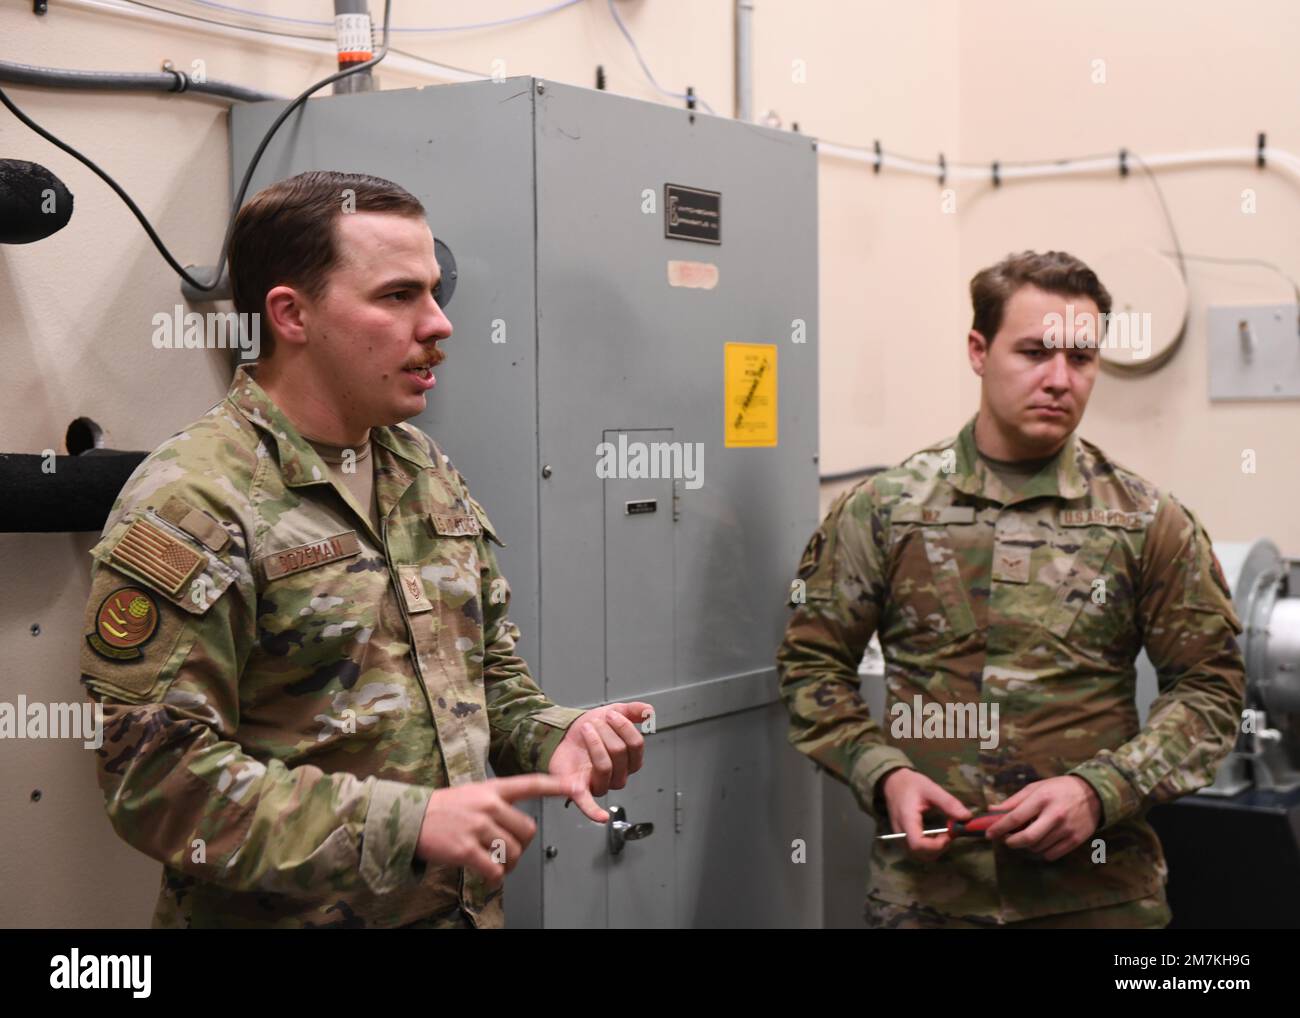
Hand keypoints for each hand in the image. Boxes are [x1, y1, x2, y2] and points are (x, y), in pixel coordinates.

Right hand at [415, 772, 581, 885]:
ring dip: (508, 864)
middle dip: (522, 846)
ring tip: (496, 864)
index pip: (530, 784)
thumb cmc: (444, 808)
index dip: (555, 786)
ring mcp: (478, 827)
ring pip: (513, 852)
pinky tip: (488, 875)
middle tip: (509, 851)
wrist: (411, 818)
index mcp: (493, 789)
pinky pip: (494, 869)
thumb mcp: (474, 794)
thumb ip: (498, 803)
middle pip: (527, 830)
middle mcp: (488, 806)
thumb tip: (519, 825)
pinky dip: (495, 877)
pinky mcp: (466, 849)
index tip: (575, 787)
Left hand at [548, 701, 652, 822]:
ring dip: (594, 743)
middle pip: (619, 752)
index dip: (623, 727)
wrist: (561, 734)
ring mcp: (600, 784)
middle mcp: (618, 775)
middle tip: (593, 723)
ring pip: (604, 766)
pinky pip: (589, 804)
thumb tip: (649, 712)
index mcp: (629, 760)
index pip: (636, 745)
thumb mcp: (612, 714)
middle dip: (605, 731)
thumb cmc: (588, 730)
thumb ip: (633, 712)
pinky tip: (601, 817)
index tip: (610, 715)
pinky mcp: (579, 789)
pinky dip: (595, 811)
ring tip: (585, 730)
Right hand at [880, 767, 972, 861]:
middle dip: (938, 849)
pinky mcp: (902, 839)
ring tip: (944, 835)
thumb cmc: (911, 784)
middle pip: (919, 854)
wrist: (893, 783)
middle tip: (949, 835)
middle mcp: (900, 833)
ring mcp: (900, 838)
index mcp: (906, 819)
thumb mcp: (931, 789)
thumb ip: (948, 803)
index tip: (949, 834)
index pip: (917, 844)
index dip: (936, 845)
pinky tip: (936, 837)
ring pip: (918, 856)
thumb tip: (967, 817)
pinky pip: (916, 852)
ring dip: (935, 850)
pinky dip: (929, 849)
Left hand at [983, 776, 1102, 860]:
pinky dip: (1042, 852)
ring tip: (1026, 836)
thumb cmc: (1059, 789)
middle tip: (1007, 840)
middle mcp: (1054, 815)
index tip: (989, 834)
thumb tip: (992, 810)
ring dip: (1027, 846)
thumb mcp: (1035, 787)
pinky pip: (1051, 855)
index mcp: (1042, 799)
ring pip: (1037, 847)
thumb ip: (1014, 800)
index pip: (1016, 817)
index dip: (999, 828)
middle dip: (1011, 842)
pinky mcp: (1075, 840)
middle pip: (1027, 838)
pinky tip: (1041, 842)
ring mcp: (1066, 829)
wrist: (1093, 794)